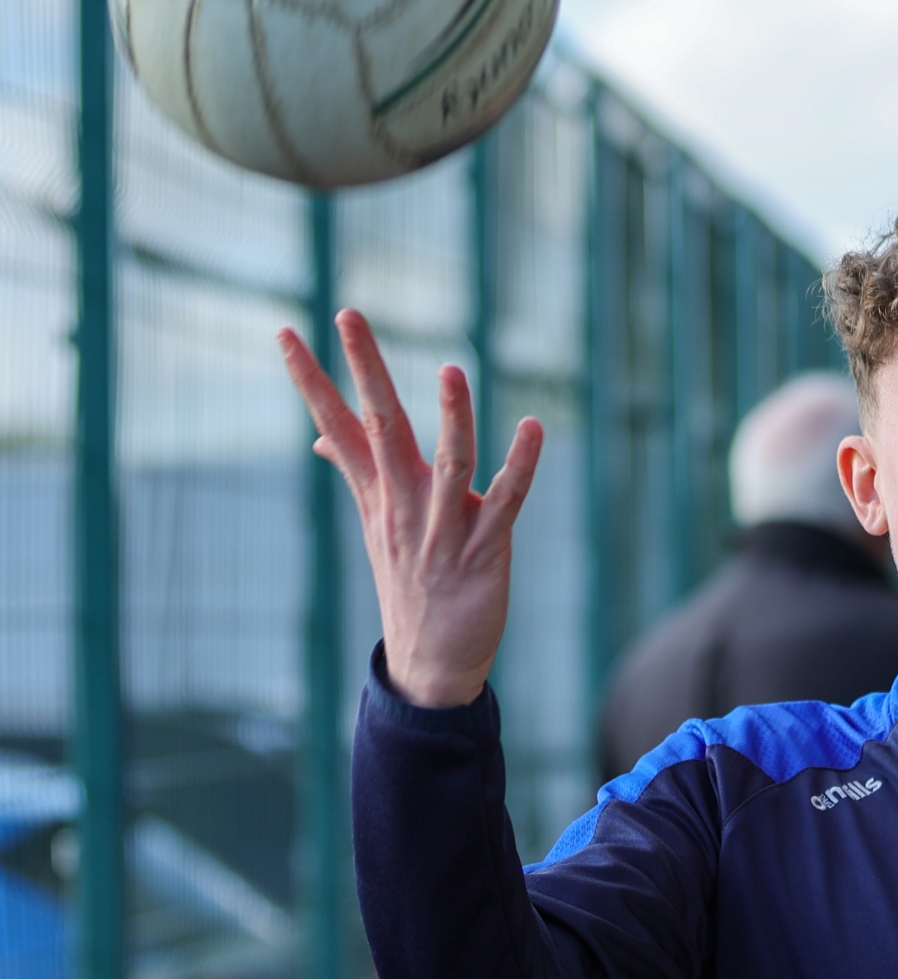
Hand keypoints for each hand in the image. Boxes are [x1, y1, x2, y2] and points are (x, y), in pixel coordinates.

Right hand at [280, 310, 542, 707]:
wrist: (430, 662)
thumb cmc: (409, 582)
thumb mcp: (376, 524)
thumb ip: (355, 472)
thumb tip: (321, 436)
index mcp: (377, 494)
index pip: (335, 426)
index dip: (310, 380)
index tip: (285, 332)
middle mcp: (403, 505)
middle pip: (380, 429)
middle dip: (365, 372)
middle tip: (348, 316)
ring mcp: (443, 529)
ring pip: (448, 464)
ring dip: (451, 417)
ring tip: (450, 369)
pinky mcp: (486, 550)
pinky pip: (506, 502)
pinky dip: (520, 465)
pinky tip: (532, 428)